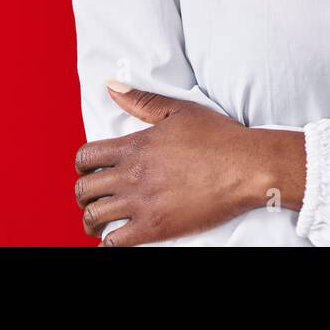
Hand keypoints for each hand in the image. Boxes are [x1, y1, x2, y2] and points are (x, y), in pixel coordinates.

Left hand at [73, 83, 263, 245]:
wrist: (247, 166)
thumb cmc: (219, 136)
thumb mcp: (179, 110)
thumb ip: (141, 100)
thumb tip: (110, 86)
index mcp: (135, 145)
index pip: (86, 157)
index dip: (81, 166)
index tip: (88, 172)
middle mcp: (132, 174)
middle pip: (83, 189)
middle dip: (82, 195)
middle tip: (92, 199)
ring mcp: (142, 202)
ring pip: (93, 216)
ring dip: (91, 220)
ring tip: (99, 222)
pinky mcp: (155, 227)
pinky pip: (114, 242)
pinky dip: (107, 243)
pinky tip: (114, 239)